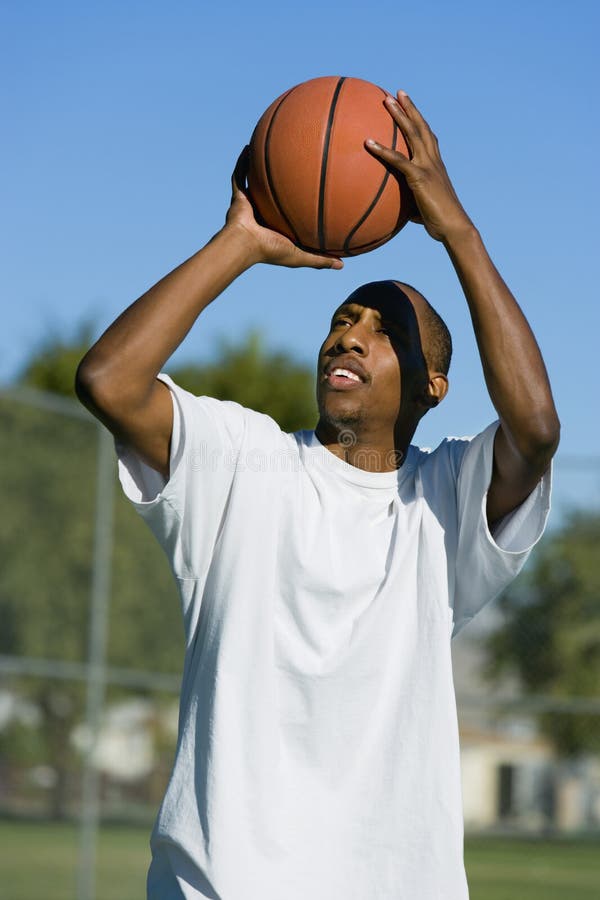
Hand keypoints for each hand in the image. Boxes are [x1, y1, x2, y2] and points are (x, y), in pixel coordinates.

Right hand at [224, 147, 342, 269]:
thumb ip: (320, 260)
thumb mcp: (301, 255)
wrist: (244, 244)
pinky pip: (240, 175)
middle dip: (281, 182)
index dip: (298, 205)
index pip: (288, 214)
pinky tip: (249, 147)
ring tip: (268, 150)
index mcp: (276, 226)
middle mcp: (262, 213)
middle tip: (295, 164)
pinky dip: (243, 162)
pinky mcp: (238, 196)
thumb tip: (343, 267)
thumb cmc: (271, 251)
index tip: (312, 193)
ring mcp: (250, 203)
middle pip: (273, 194)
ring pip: (255, 181)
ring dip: (260, 168)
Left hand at [365, 92, 473, 243]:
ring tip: (386, 101)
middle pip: (421, 127)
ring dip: (399, 115)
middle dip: (409, 108)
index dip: (420, 121)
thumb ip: (410, 202)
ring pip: (412, 134)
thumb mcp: (423, 208)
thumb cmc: (439, 222)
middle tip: (398, 93)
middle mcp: (433, 161)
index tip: (412, 107)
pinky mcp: (419, 177)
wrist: (453, 227)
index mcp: (436, 165)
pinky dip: (382, 150)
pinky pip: (398, 160)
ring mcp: (427, 167)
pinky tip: (368, 143)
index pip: (429, 137)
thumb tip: (396, 211)